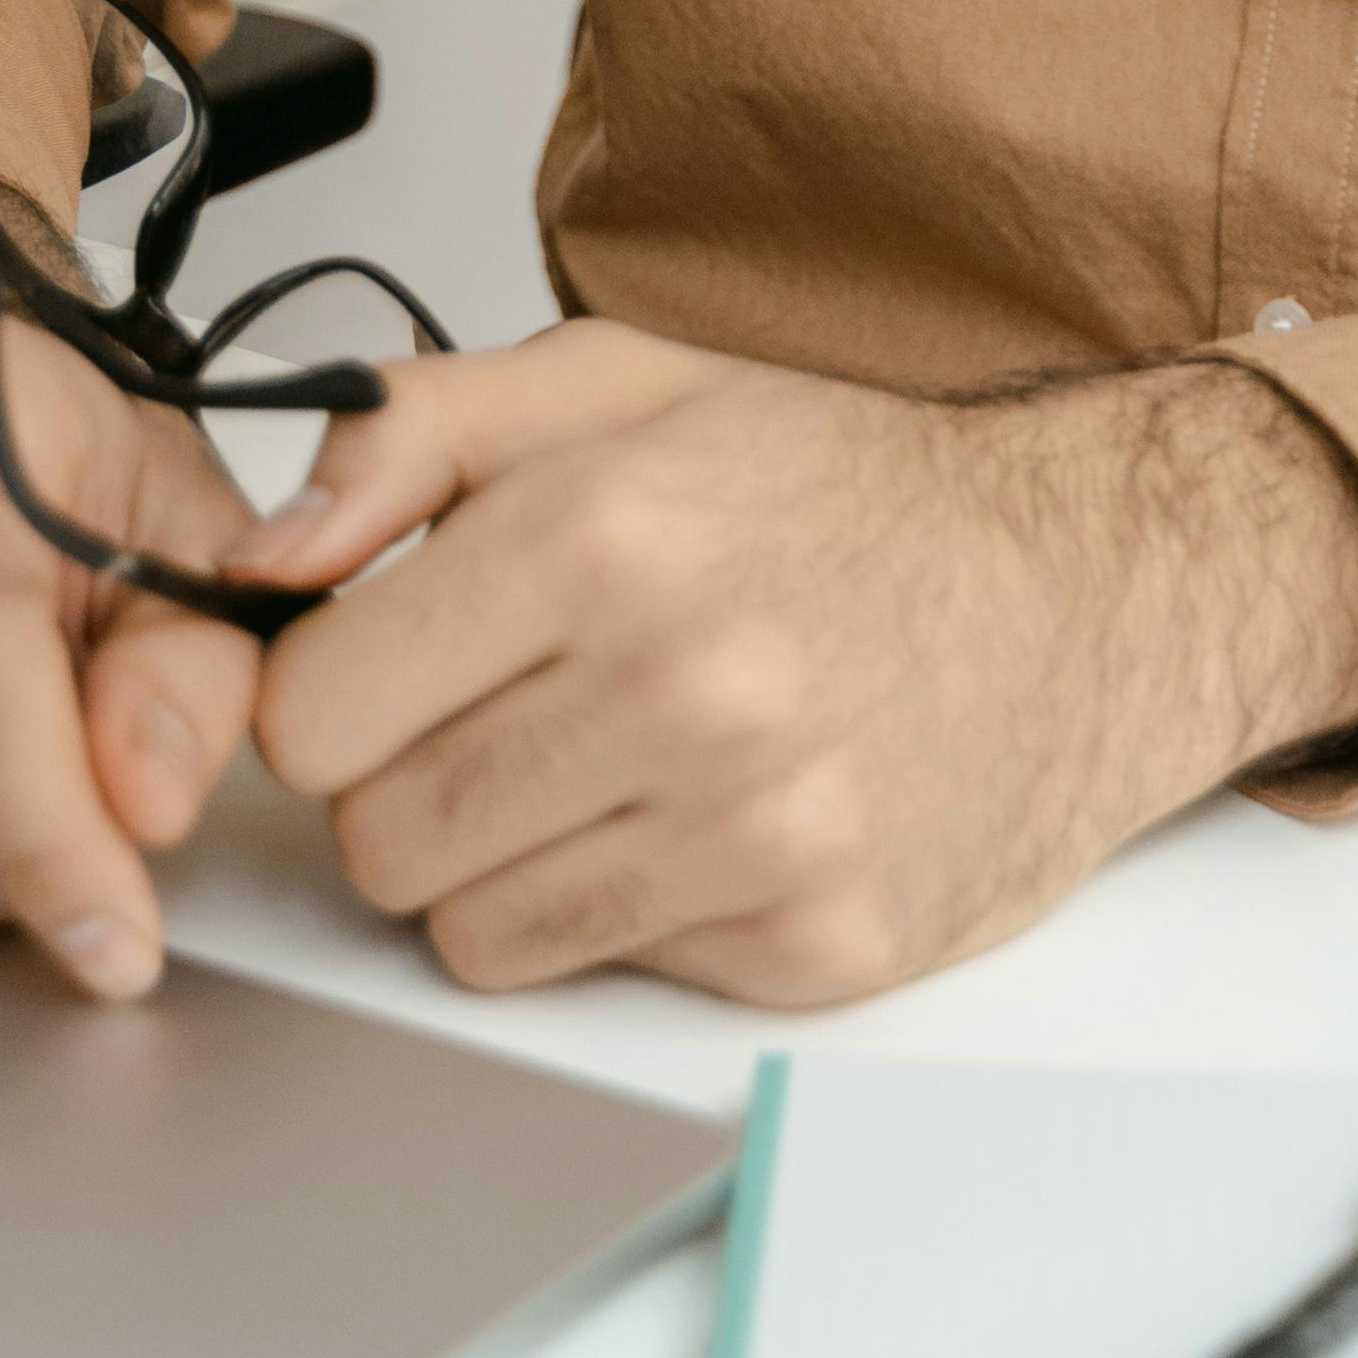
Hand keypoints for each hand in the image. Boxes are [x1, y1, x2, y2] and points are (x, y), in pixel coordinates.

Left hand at [246, 326, 1357, 1005]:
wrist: (1088, 585)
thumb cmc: (847, 486)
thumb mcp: (625, 383)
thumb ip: (413, 430)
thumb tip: (268, 546)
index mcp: (609, 531)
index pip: (314, 710)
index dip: (336, 686)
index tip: (393, 663)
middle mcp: (682, 686)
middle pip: (378, 841)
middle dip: (411, 782)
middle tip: (508, 715)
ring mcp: (755, 831)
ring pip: (473, 932)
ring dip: (507, 863)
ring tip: (606, 764)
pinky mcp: (813, 945)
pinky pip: (605, 975)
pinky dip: (629, 910)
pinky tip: (707, 816)